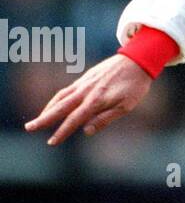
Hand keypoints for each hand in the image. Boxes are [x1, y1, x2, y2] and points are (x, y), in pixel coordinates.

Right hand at [24, 54, 152, 145]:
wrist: (137, 60)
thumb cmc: (135, 86)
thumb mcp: (125, 106)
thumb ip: (105, 119)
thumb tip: (86, 131)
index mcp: (97, 100)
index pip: (74, 119)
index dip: (62, 132)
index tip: (52, 142)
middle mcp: (86, 91)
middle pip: (60, 107)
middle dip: (44, 119)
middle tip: (29, 128)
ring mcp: (83, 84)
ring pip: (60, 98)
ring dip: (47, 109)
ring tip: (37, 120)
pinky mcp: (84, 79)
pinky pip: (66, 91)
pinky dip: (56, 100)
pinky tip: (53, 106)